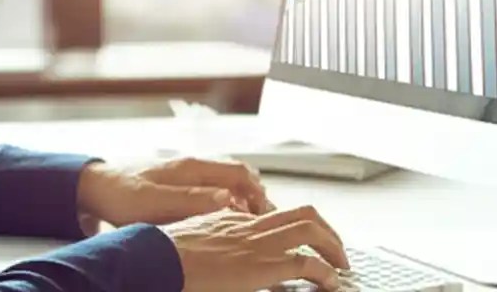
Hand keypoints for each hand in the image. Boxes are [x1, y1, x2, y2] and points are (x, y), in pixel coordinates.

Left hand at [76, 156, 274, 230]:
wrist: (96, 186)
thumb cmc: (123, 195)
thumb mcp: (155, 202)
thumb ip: (191, 199)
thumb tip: (226, 198)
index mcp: (191, 167)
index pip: (240, 172)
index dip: (258, 193)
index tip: (266, 215)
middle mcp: (193, 165)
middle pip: (238, 174)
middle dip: (256, 195)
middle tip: (264, 220)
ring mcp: (187, 171)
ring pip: (227, 179)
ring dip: (242, 197)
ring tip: (249, 220)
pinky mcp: (180, 180)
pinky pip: (213, 185)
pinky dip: (227, 197)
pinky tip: (224, 215)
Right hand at [162, 205, 349, 291]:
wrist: (155, 259)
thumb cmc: (163, 257)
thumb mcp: (190, 245)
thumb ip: (208, 247)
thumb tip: (212, 261)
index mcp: (231, 219)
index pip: (273, 217)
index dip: (295, 231)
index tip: (303, 245)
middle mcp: (248, 224)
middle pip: (303, 212)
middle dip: (327, 230)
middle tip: (337, 250)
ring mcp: (257, 242)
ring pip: (311, 228)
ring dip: (334, 247)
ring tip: (341, 267)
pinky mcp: (262, 264)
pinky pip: (306, 262)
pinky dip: (326, 274)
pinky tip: (331, 284)